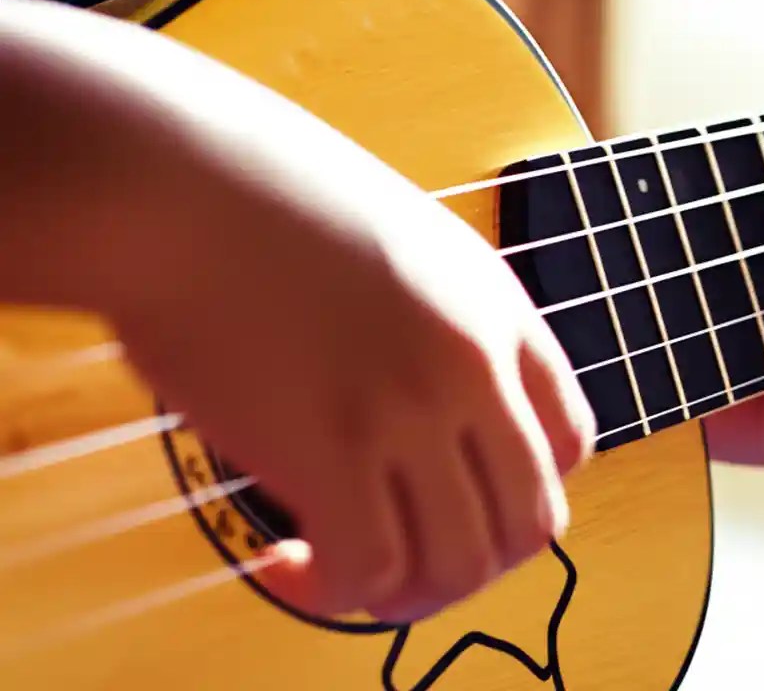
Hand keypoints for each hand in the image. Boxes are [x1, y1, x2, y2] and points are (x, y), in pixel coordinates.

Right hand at [80, 7, 598, 622]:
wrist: (178, 178)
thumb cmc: (267, 199)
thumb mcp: (407, 241)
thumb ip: (443, 321)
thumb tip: (428, 405)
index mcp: (499, 311)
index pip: (573, 441)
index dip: (524, 491)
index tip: (465, 500)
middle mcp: (474, 368)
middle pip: (533, 521)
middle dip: (479, 561)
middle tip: (412, 561)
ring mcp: (410, 411)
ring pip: (461, 562)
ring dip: (412, 594)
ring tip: (347, 574)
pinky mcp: (330, 451)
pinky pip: (370, 571)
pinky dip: (336, 596)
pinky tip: (289, 566)